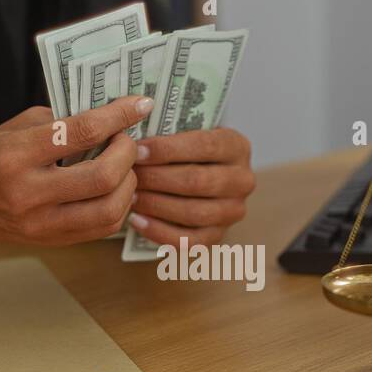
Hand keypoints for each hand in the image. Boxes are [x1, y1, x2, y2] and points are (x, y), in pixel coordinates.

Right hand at [0, 96, 153, 252]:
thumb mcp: (15, 128)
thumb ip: (61, 121)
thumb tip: (110, 116)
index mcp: (15, 155)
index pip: (80, 131)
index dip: (118, 115)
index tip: (139, 103)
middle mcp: (28, 193)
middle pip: (103, 177)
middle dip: (127, 153)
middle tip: (127, 139)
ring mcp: (42, 224)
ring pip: (110, 209)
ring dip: (129, 183)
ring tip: (124, 166)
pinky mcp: (54, 241)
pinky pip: (103, 227)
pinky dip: (120, 205)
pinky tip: (116, 188)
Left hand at [130, 128, 253, 246]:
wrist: (202, 175)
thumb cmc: (186, 150)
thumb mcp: (186, 132)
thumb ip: (168, 131)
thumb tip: (131, 138)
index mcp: (237, 146)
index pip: (204, 146)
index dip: (167, 150)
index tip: (137, 151)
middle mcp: (242, 180)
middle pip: (197, 182)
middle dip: (157, 179)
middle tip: (129, 175)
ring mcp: (233, 210)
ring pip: (194, 212)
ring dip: (156, 205)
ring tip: (130, 197)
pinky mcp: (219, 235)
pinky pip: (189, 240)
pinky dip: (160, 232)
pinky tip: (136, 221)